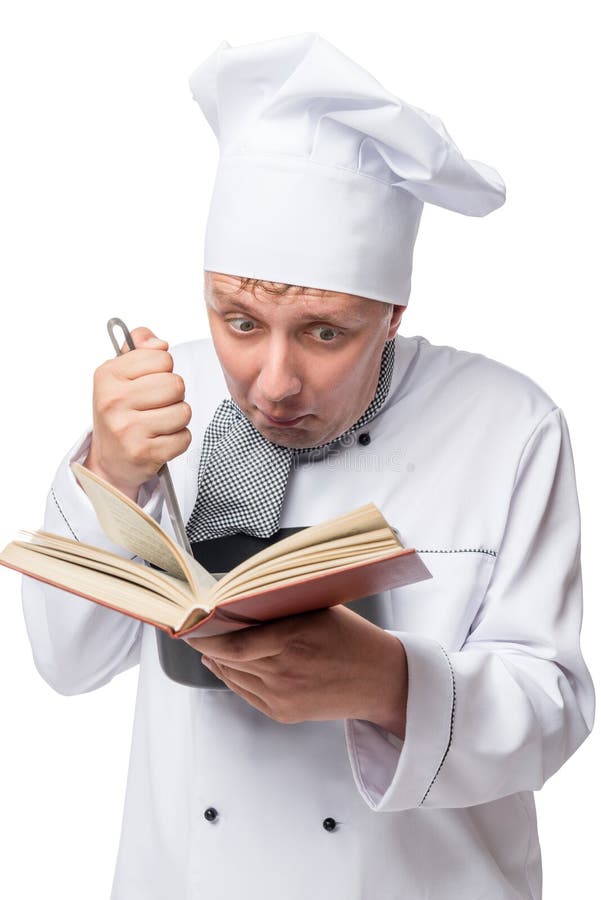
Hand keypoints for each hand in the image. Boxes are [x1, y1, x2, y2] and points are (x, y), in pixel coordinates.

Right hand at [83, 327, 191, 499]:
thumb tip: (159, 343)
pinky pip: (184, 437)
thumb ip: (139, 348)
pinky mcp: (144, 453)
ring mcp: (128, 429)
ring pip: (184, 411)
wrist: (111, 459)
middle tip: (156, 405)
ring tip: (158, 422)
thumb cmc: (120, 412)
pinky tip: (160, 440)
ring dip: (177, 418)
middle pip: (176, 384)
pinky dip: (178, 439)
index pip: (161, 357)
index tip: (149, 381)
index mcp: (108, 376)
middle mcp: (114, 401)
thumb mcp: (119, 375)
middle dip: (173, 394)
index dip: (163, 369)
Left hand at [184, 605, 407, 738]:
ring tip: (207, 646)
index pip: (235, 644)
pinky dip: (231, 677)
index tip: (192, 625)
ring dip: (218, 660)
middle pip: (229, 659)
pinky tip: (225, 665)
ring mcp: (283, 696)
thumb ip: (282, 607)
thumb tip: (243, 599)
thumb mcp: (319, 610)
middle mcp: (285, 670)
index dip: (207, 637)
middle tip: (195, 630)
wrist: (380, 681)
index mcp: (293, 639)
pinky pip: (245, 694)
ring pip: (234, 676)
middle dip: (208, 644)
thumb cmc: (353, 639)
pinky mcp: (284, 713)